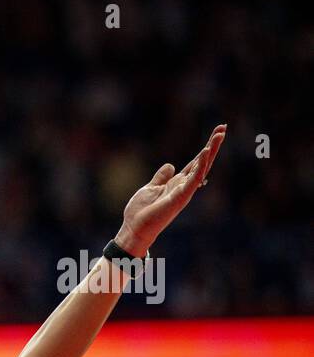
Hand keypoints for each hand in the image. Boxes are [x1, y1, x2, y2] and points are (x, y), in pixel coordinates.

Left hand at [115, 124, 225, 258]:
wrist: (134, 229)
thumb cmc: (141, 212)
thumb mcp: (150, 188)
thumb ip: (161, 178)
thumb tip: (171, 165)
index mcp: (177, 183)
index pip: (195, 163)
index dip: (204, 149)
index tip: (215, 133)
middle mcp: (184, 186)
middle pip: (202, 162)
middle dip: (212, 145)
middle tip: (222, 128)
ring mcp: (184, 191)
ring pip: (202, 168)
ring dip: (211, 151)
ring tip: (219, 135)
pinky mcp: (180, 196)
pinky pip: (194, 179)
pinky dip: (200, 166)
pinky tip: (205, 152)